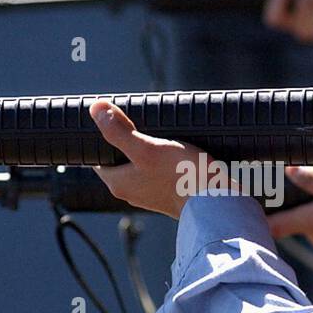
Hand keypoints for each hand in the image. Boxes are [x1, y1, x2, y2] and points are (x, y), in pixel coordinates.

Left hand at [89, 100, 206, 219]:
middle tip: (140, 119)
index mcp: (119, 183)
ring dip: (149, 147)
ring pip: (143, 163)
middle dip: (129, 138)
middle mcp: (133, 191)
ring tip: (162, 131)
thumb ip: (118, 132)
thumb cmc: (181, 176)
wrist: (217, 203)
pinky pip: (162, 170)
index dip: (103, 136)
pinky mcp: (173, 193)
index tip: (114, 118)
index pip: (99, 157)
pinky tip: (178, 147)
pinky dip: (166, 158)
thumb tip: (95, 110)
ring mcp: (153, 193)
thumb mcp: (146, 148)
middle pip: (121, 158)